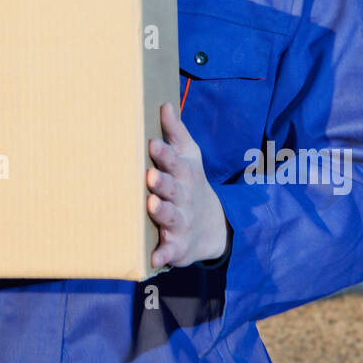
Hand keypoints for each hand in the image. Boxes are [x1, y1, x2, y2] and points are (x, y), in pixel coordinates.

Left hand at [146, 101, 228, 269]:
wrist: (212, 226)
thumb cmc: (190, 183)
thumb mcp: (189, 157)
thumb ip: (176, 132)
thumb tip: (164, 103)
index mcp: (184, 174)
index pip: (174, 161)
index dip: (164, 153)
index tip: (152, 143)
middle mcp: (183, 197)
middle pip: (173, 189)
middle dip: (162, 182)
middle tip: (150, 175)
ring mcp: (181, 222)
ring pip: (171, 217)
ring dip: (162, 212)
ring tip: (152, 205)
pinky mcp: (177, 246)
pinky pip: (171, 251)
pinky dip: (164, 255)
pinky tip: (155, 259)